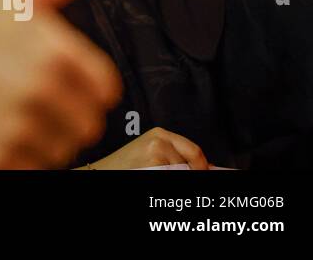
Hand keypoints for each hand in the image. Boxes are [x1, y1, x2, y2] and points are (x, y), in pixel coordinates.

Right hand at [0, 0, 122, 168]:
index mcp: (54, 50)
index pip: (104, 88)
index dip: (78, 81)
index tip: (45, 72)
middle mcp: (40, 90)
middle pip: (87, 122)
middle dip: (62, 111)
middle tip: (21, 92)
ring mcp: (18, 128)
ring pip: (63, 149)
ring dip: (42, 137)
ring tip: (6, 111)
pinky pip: (34, 168)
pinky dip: (18, 157)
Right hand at [83, 127, 208, 169]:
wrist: (101, 172)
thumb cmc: (124, 167)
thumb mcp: (152, 155)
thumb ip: (178, 157)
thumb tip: (211, 168)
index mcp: (160, 133)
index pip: (196, 151)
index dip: (202, 168)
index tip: (204, 173)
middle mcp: (160, 138)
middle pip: (193, 163)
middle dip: (188, 173)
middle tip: (170, 174)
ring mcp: (157, 151)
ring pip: (184, 172)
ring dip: (174, 177)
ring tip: (152, 172)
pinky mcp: (153, 163)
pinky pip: (174, 176)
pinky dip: (166, 179)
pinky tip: (148, 174)